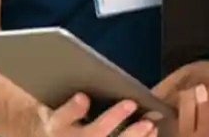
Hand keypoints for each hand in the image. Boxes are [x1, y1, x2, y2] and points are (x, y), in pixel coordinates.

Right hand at [39, 93, 157, 136]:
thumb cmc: (66, 121)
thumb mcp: (60, 107)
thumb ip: (70, 96)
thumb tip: (87, 78)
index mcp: (56, 126)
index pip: (61, 118)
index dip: (72, 109)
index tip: (84, 97)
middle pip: (93, 134)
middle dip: (111, 119)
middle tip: (131, 103)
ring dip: (132, 135)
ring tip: (148, 123)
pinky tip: (152, 131)